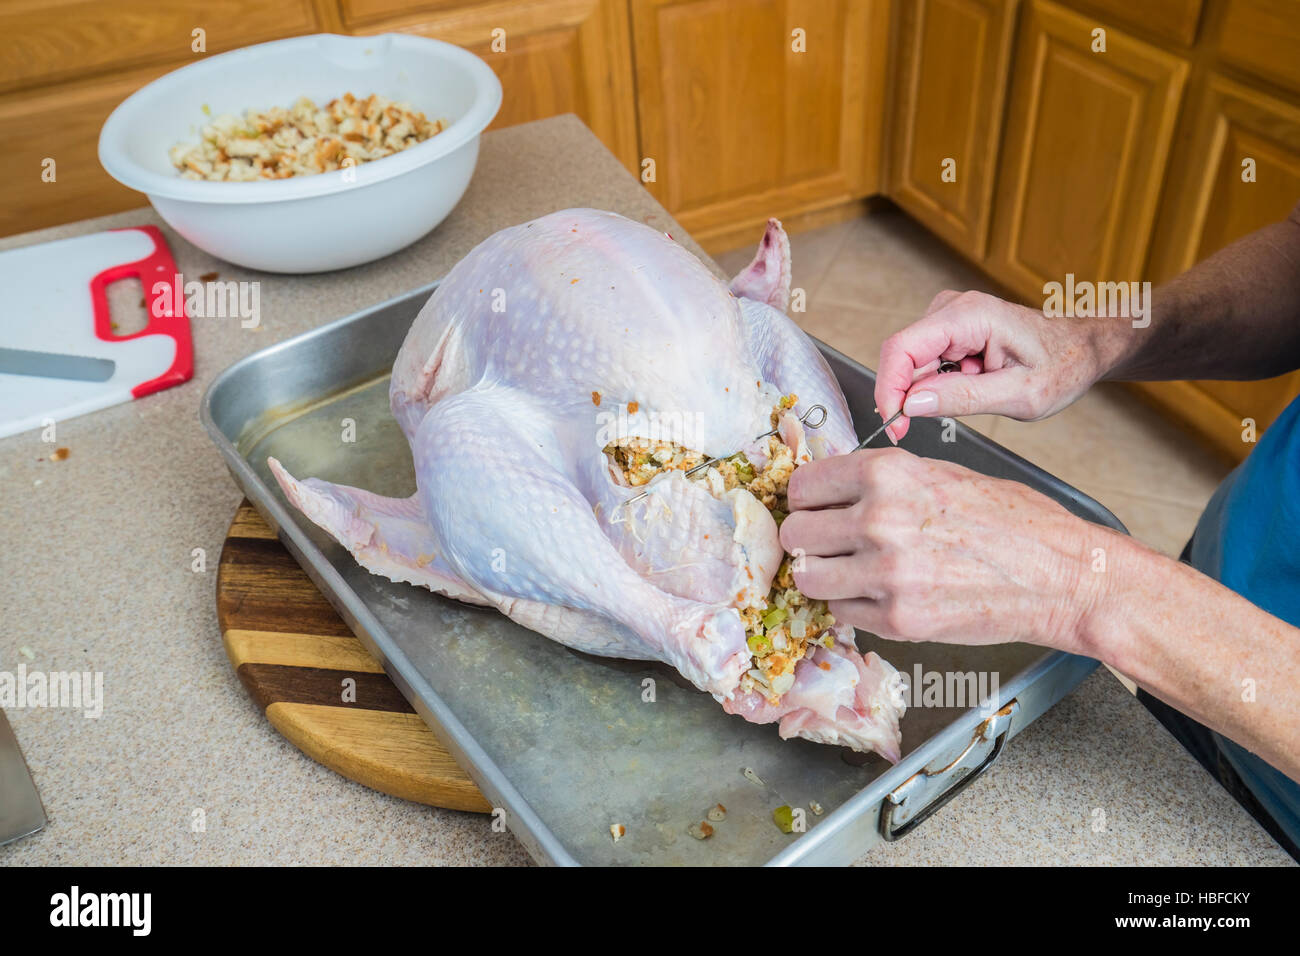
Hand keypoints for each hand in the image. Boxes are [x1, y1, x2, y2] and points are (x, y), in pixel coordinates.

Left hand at [779, 447, 1110, 651]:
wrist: (1060, 574)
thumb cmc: (1011, 520)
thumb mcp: (941, 474)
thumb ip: (882, 481)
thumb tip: (832, 490)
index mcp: (888, 474)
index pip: (804, 486)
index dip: (806, 499)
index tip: (813, 508)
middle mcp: (880, 519)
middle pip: (796, 533)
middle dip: (808, 539)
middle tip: (827, 544)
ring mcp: (887, 573)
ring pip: (808, 577)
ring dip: (823, 576)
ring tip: (849, 572)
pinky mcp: (899, 619)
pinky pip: (841, 612)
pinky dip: (854, 606)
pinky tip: (882, 594)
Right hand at [875, 290, 1127, 441]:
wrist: (1082, 347)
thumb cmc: (1062, 365)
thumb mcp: (1019, 395)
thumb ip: (963, 398)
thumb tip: (911, 404)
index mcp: (970, 316)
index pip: (901, 349)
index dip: (889, 389)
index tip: (896, 425)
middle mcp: (952, 308)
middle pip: (903, 358)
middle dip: (911, 395)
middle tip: (944, 419)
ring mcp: (948, 317)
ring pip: (911, 363)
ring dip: (933, 389)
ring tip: (980, 390)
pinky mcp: (949, 329)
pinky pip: (925, 362)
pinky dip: (941, 383)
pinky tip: (975, 383)